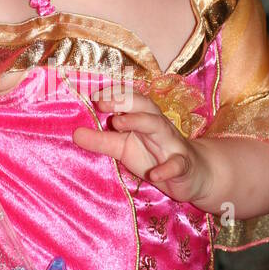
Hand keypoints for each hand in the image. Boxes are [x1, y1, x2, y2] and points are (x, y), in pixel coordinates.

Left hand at [73, 85, 213, 206]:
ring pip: (160, 126)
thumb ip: (101, 141)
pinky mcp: (183, 165)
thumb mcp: (124, 149)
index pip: (131, 100)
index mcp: (144, 119)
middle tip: (101, 103)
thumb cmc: (155, 156)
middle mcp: (159, 126)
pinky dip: (166, 168)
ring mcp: (172, 145)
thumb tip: (74, 133)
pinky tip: (154, 174)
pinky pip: (177, 164)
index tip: (94, 96)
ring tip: (118, 123)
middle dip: (124, 101)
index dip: (114, 95)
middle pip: (145, 107)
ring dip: (140, 122)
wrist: (193, 174)